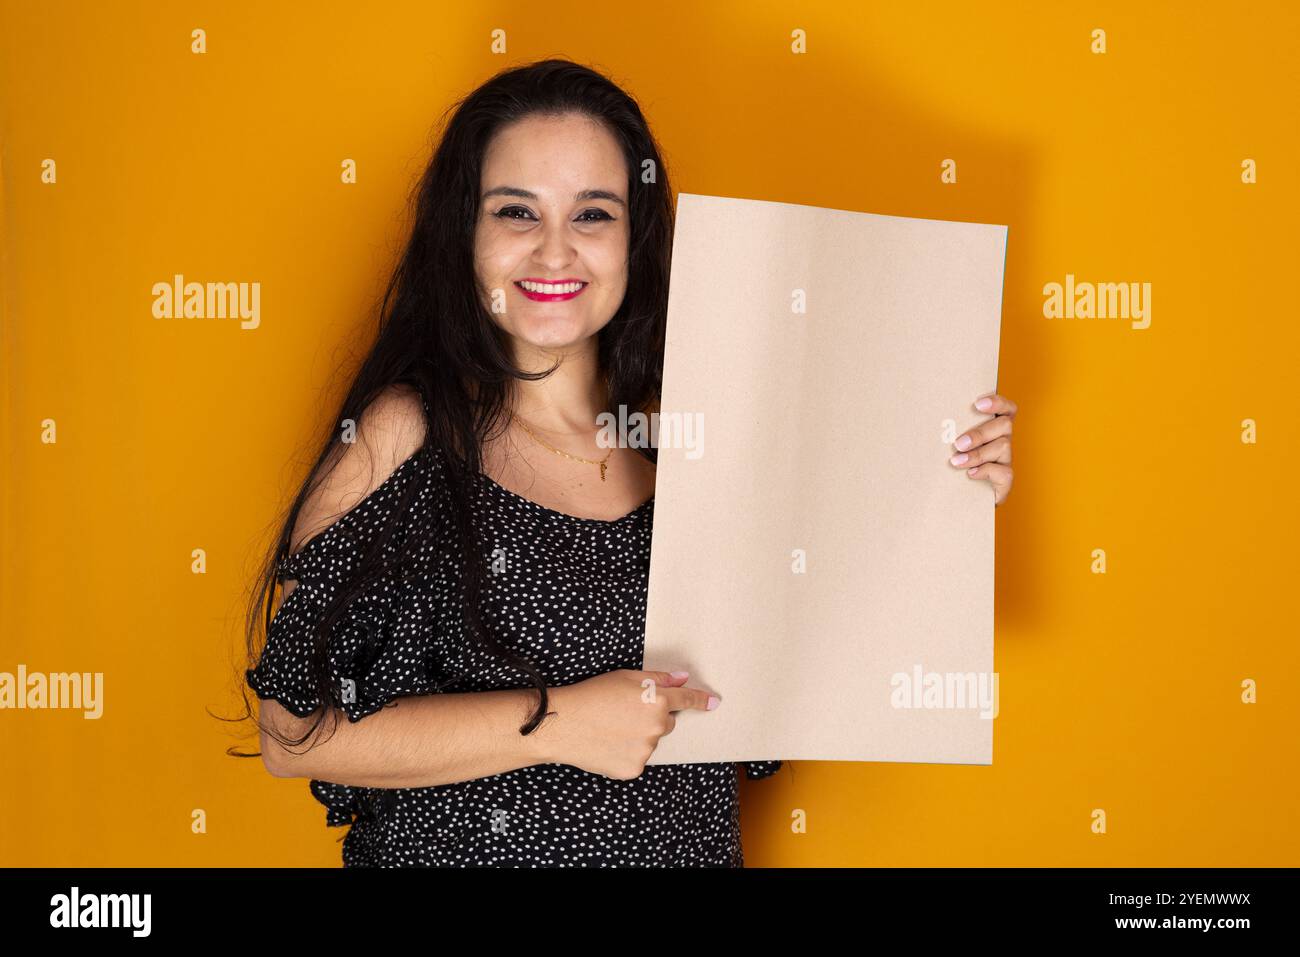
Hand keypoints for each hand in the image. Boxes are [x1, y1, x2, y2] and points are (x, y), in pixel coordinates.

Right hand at [542, 670, 717, 779]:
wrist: (563, 723)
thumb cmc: (592, 695)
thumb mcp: (626, 677)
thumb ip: (658, 679)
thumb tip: (682, 679)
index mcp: (657, 701)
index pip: (686, 700)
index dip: (701, 701)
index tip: (713, 703)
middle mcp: (657, 727)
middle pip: (666, 723)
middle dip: (651, 718)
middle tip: (623, 713)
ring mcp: (646, 750)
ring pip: (650, 742)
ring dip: (637, 736)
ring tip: (609, 728)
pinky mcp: (634, 768)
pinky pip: (637, 759)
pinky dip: (626, 753)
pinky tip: (607, 744)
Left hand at [950, 392, 1015, 505]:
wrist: (952, 497)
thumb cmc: (947, 464)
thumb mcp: (947, 445)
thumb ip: (946, 430)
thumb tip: (924, 416)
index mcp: (992, 427)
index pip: (1007, 408)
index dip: (998, 403)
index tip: (977, 404)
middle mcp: (1002, 441)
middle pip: (1005, 425)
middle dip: (980, 433)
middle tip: (958, 443)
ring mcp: (1005, 461)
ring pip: (1003, 446)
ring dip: (978, 453)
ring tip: (956, 461)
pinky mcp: (1005, 481)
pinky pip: (1005, 473)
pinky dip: (986, 471)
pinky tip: (970, 474)